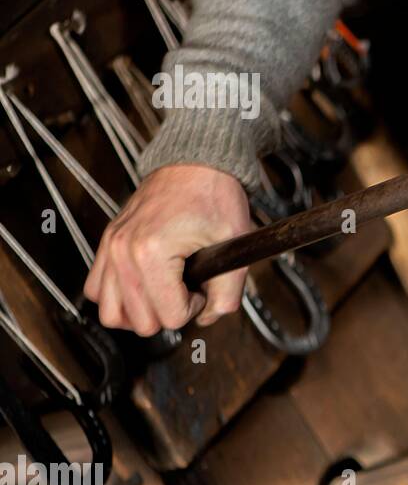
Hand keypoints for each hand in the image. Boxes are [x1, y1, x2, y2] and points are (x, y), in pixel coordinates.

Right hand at [83, 164, 251, 335]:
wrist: (196, 162)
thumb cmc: (214, 196)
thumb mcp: (234, 243)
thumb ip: (229, 291)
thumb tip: (210, 317)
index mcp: (151, 252)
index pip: (169, 317)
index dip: (194, 308)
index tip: (203, 286)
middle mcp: (122, 251)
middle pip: (140, 322)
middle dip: (170, 312)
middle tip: (189, 288)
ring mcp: (110, 247)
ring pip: (111, 314)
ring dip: (141, 313)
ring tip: (166, 292)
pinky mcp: (106, 243)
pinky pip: (96, 290)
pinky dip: (119, 297)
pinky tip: (146, 286)